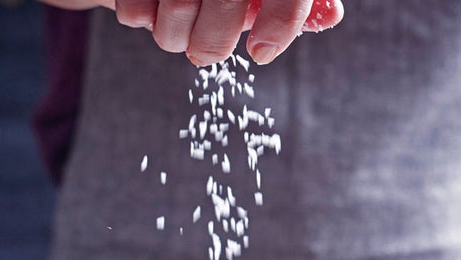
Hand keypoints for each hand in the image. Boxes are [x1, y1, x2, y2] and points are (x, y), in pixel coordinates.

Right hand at [42, 0, 342, 66]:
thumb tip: (327, 15)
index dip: (280, 24)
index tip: (261, 53)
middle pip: (224, 0)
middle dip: (212, 43)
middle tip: (206, 54)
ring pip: (174, 12)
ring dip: (173, 35)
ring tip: (179, 26)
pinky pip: (133, 8)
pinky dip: (139, 16)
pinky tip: (150, 7)